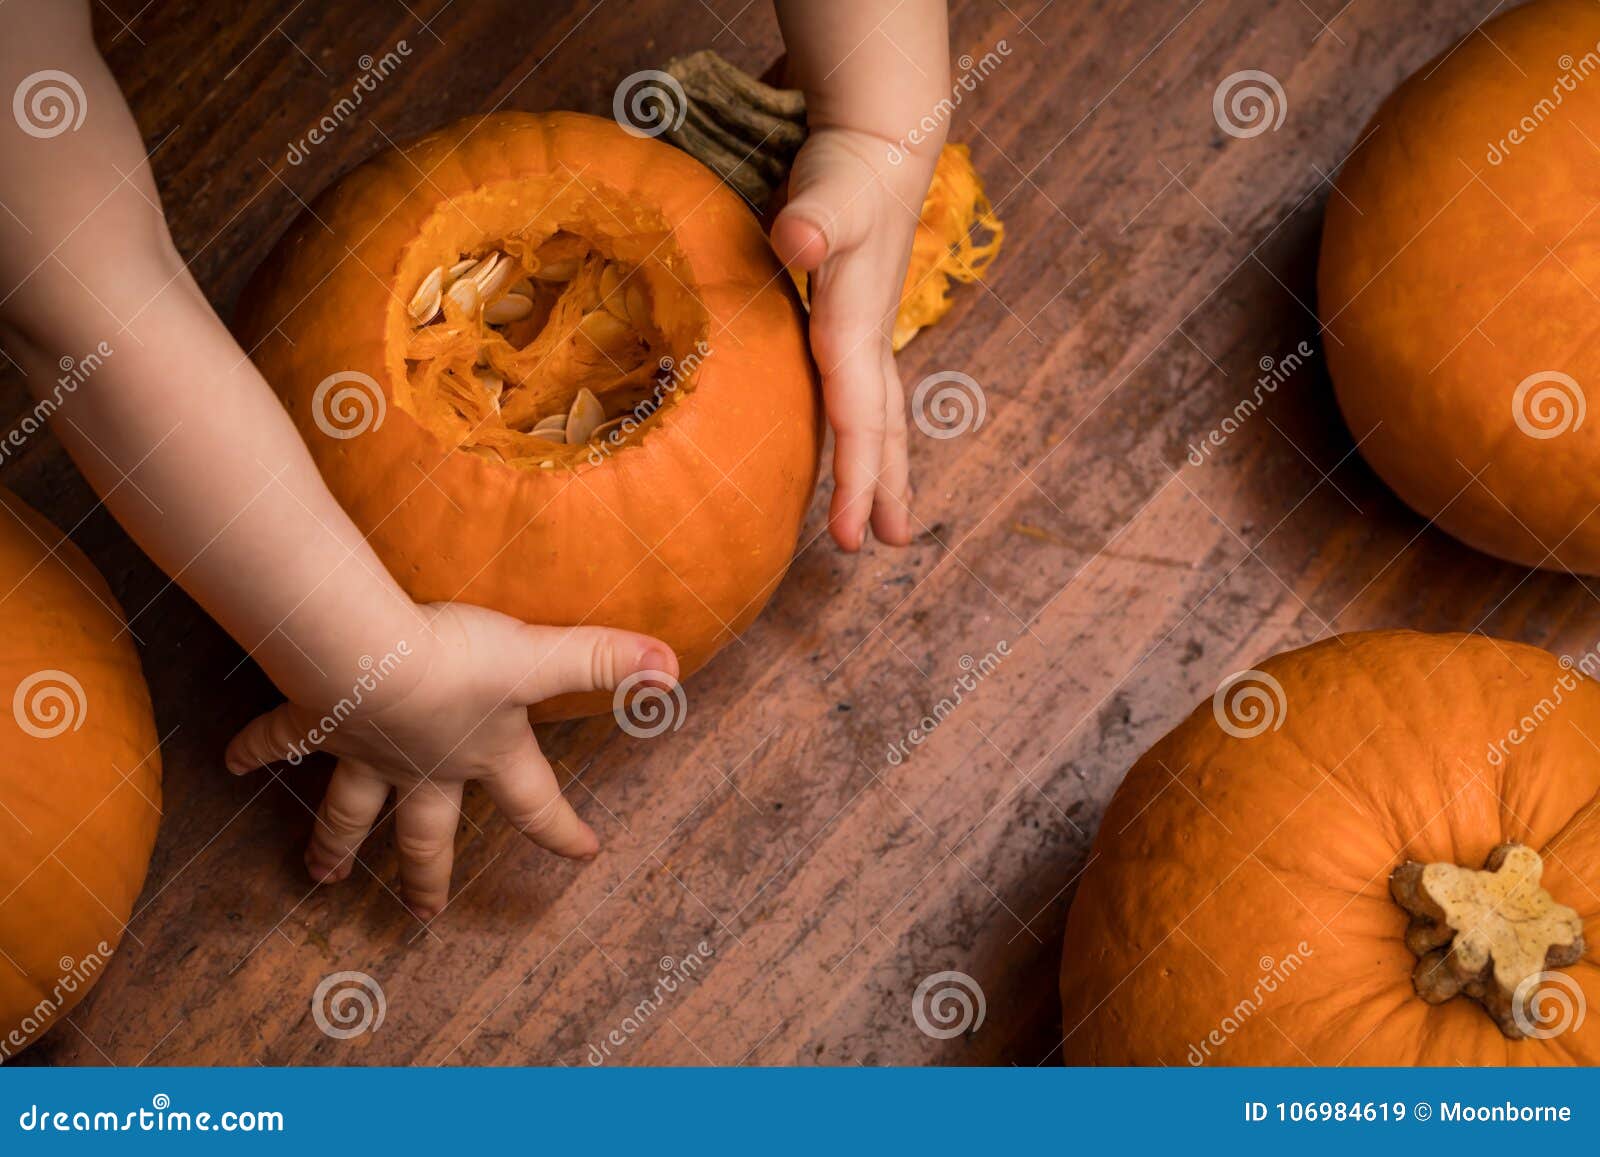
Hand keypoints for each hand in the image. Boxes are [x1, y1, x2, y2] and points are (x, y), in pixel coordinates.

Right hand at [224, 603, 677, 919]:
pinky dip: (255, 750)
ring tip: (321, 877)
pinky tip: (227, 763)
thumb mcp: (540, 656)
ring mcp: (367, 751)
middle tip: (426, 915)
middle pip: (428, 835)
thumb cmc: (457, 658)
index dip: (562, 830)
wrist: (369, 653)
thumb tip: (676, 667)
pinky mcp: (317, 721)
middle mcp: (425, 767)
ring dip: (336, 844)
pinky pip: (282, 740)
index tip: (585, 855)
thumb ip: (604, 660)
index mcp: (484, 755)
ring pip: (352, 811)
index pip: (536, 804)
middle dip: (430, 874)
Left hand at [770, 126, 940, 551]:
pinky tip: (850, 451)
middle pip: (880, 429)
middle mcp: (865, 343)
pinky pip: (857, 396)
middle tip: (882, 546)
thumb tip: (797, 241)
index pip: (858, 420)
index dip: (858, 481)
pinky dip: (862, 435)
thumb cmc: (848, 170)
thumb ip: (813, 218)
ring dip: (884, 470)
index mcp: (855, 330)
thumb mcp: (829, 191)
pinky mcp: (849, 323)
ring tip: (888, 524)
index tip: (853, 537)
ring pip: (877, 417)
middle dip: (883, 489)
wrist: (877, 144)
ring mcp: (862, 335)